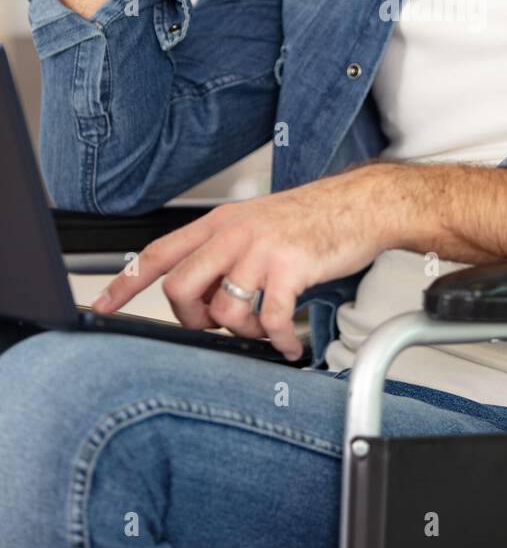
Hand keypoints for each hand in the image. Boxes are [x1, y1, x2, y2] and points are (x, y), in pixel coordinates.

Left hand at [90, 171, 383, 360]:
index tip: (103, 307)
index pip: (158, 253)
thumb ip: (224, 254)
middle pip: (181, 289)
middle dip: (193, 320)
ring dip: (243, 332)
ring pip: (224, 310)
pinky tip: (289, 342)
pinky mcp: (290, 267)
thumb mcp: (257, 225)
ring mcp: (261, 249)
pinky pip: (270, 320)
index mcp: (220, 223)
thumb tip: (200, 298)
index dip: (124, 283)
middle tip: (217, 325)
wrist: (362, 204)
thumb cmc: (314, 219)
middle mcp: (233, 233)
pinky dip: (278, 340)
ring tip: (264, 328)